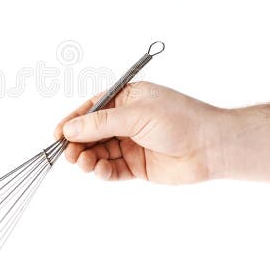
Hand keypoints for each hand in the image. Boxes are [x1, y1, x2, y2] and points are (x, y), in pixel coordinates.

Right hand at [54, 82, 225, 183]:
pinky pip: (113, 169)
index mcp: (126, 99)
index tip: (57, 134)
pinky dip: (103, 171)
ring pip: (100, 152)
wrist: (211, 147)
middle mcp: (127, 120)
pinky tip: (99, 170)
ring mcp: (131, 143)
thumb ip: (101, 123)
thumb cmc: (180, 120)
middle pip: (92, 133)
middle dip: (78, 143)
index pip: (91, 109)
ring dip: (88, 158)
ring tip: (83, 163)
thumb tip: (70, 128)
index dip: (73, 121)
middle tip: (67, 154)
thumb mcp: (135, 115)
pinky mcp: (138, 165)